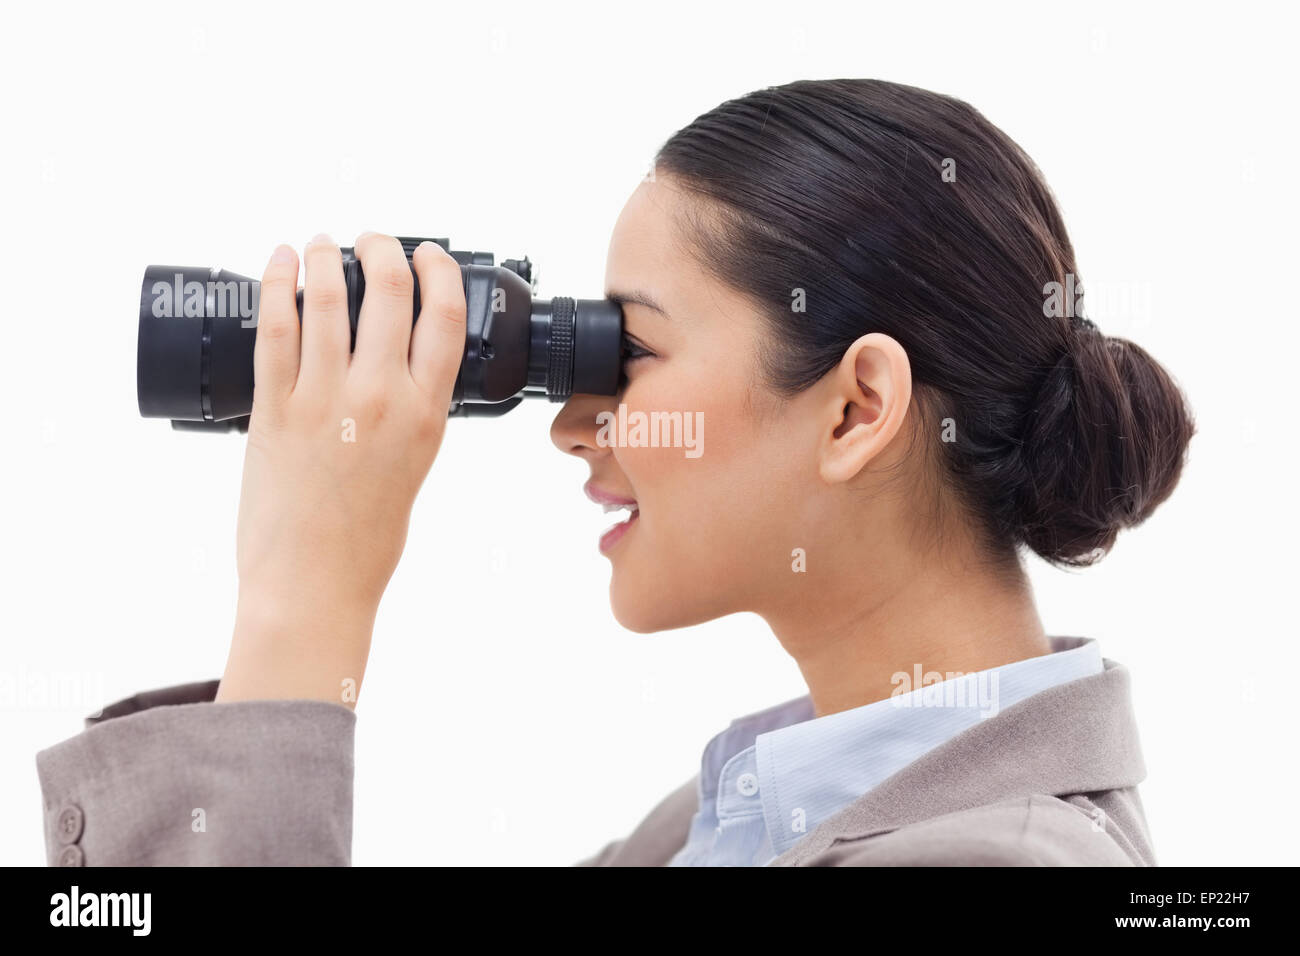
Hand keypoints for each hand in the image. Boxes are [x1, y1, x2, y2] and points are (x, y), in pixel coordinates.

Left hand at [216, 232, 465, 706]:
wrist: (314, 584)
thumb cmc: (366, 541)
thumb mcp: (416, 467)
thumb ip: (412, 414)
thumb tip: (398, 369)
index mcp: (427, 414)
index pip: (444, 316)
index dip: (437, 270)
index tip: (427, 254)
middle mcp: (381, 397)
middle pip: (388, 291)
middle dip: (380, 248)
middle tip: (370, 240)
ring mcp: (325, 399)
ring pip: (328, 297)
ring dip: (326, 256)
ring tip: (322, 244)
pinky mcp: (274, 408)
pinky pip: (276, 328)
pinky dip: (278, 283)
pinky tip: (280, 262)